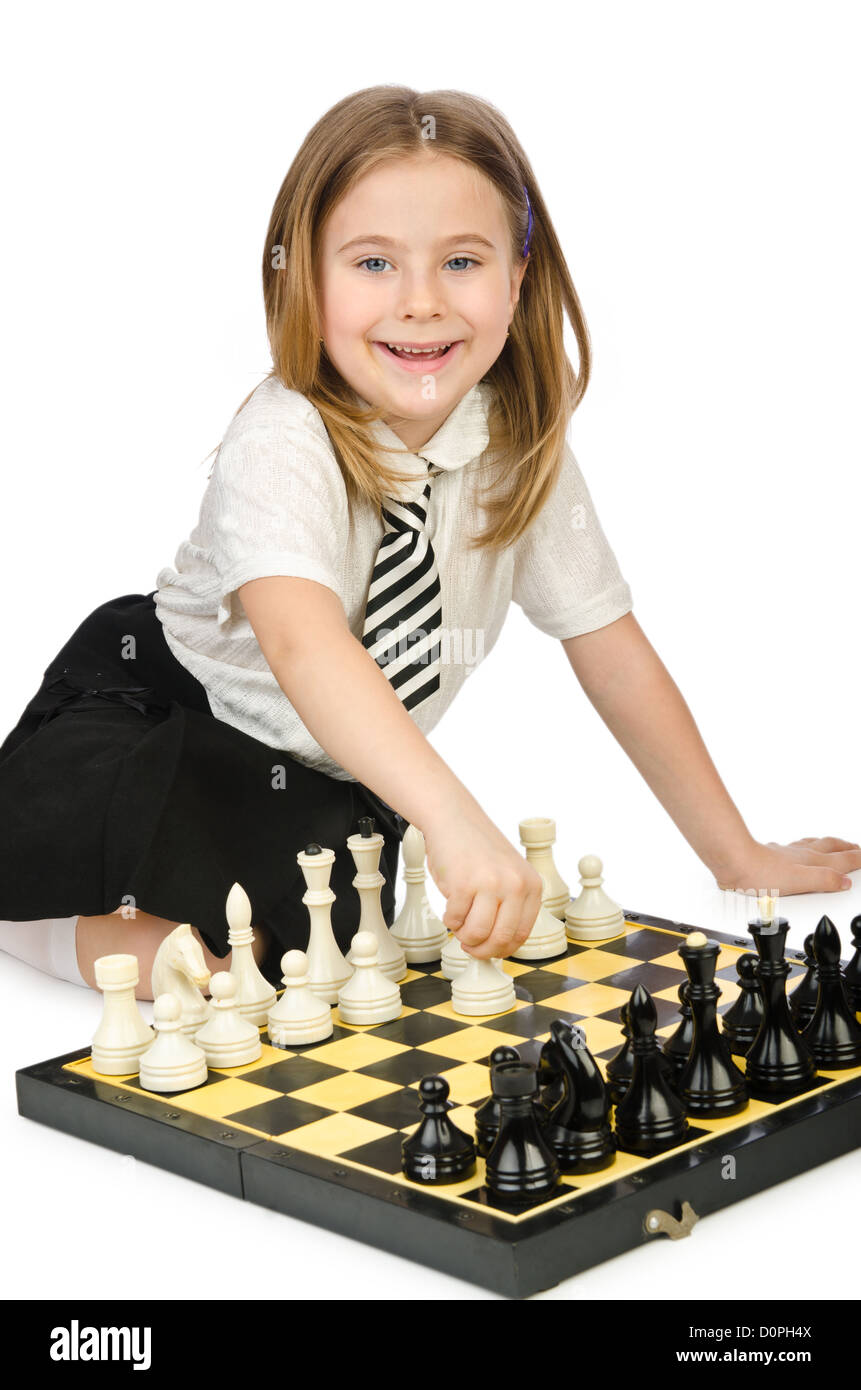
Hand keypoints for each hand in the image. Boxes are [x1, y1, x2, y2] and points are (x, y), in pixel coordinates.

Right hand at [422, 811, 543, 959]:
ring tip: (459, 924)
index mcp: (532, 885)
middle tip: (470, 947)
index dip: (502, 949)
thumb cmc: (477, 849)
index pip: (522, 934)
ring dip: (464, 936)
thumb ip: (509, 905)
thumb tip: (498, 945)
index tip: (490, 950)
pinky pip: (455, 920)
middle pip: (501, 939)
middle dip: (482, 950)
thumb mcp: (508, 874)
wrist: (453, 817)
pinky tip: (450, 908)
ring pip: (477, 934)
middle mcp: (516, 885)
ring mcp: (491, 884)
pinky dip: (450, 920)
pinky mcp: (464, 884)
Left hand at [714, 837, 860, 895]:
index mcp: (812, 861)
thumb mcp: (800, 882)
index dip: (857, 859)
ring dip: (829, 845)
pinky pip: (796, 848)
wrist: (734, 862)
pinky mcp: (772, 855)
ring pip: (814, 844)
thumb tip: (845, 882)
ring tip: (835, 845)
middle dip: (846, 848)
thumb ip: (824, 881)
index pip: (841, 859)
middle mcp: (801, 854)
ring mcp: (786, 853)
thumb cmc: (761, 873)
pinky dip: (806, 847)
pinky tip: (797, 850)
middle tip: (856, 848)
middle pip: (831, 847)